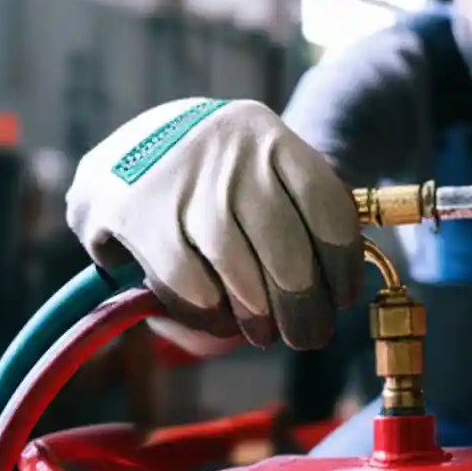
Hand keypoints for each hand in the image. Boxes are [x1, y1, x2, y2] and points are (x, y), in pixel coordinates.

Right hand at [66, 98, 363, 354]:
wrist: (129, 148)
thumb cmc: (216, 177)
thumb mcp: (261, 176)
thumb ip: (297, 223)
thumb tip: (323, 294)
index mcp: (269, 135)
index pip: (325, 204)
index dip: (342, 262)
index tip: (342, 296)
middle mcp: (229, 151)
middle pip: (285, 247)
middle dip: (303, 305)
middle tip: (309, 335)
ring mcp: (183, 181)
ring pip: (237, 270)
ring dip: (257, 315)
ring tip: (264, 332)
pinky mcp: (138, 213)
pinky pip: (189, 283)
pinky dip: (210, 313)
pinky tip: (220, 318)